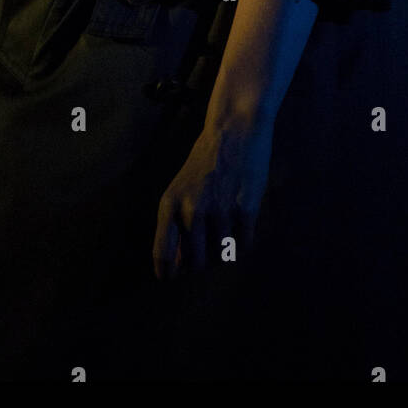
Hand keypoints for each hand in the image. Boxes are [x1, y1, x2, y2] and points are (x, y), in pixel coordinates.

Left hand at [152, 114, 273, 279]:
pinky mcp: (245, 210)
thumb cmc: (206, 160)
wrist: (235, 129)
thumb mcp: (181, 187)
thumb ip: (176, 223)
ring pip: (222, 255)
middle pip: (196, 263)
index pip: (162, 253)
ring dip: (225, 250)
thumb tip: (177, 264)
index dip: (166, 271)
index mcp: (170, 204)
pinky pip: (243, 245)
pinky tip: (242, 224)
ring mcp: (219, 212)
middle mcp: (191, 211)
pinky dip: (243, 241)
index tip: (170, 279)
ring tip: (228, 230)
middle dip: (203, 261)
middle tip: (209, 249)